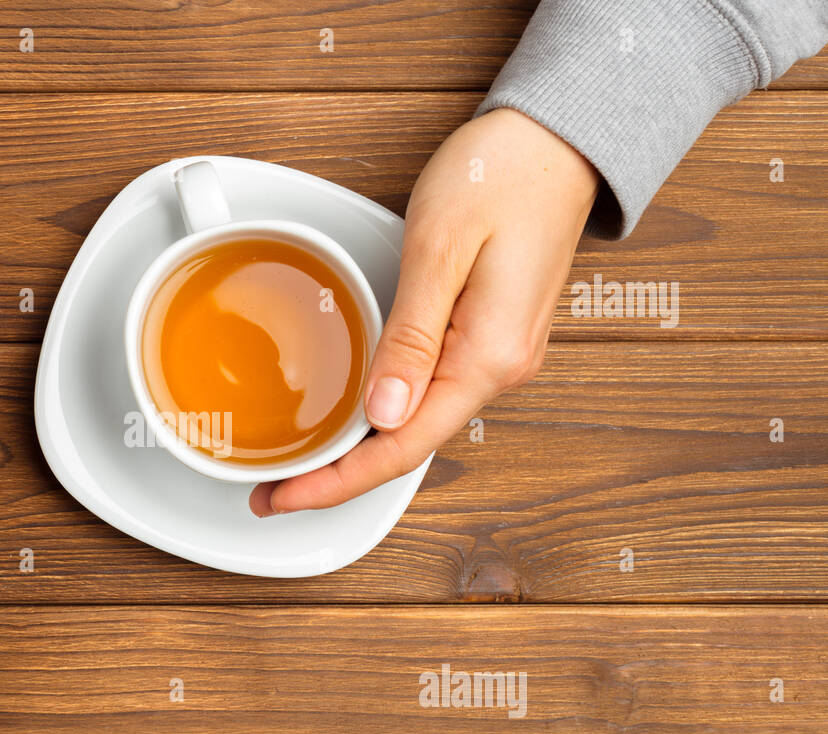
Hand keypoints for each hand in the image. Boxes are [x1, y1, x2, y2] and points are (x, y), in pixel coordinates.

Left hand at [249, 107, 597, 515]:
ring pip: (418, 424)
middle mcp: (499, 370)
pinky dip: (384, 416)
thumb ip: (411, 337)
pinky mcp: (488, 338)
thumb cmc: (500, 174)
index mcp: (487, 357)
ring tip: (300, 462)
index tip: (284, 498)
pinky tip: (351, 417)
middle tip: (272, 487)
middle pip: (408, 447)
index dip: (337, 483)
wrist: (557, 139)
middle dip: (339, 476)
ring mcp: (498, 356)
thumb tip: (382, 414)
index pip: (402, 448)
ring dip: (359, 449)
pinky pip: (431, 394)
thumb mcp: (441, 249)